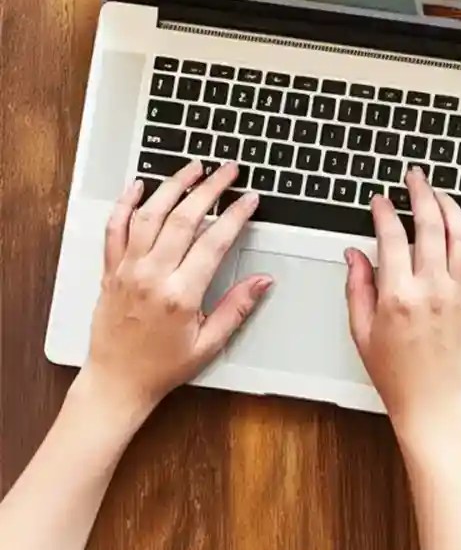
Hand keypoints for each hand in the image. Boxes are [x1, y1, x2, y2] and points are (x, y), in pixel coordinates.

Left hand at [81, 161, 270, 420]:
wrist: (116, 382)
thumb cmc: (162, 367)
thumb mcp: (210, 343)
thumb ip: (237, 307)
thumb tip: (263, 281)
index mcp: (180, 294)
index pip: (213, 241)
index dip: (235, 215)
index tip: (249, 199)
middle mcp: (150, 276)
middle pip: (182, 218)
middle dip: (209, 189)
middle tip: (228, 171)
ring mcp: (126, 270)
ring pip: (149, 215)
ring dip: (172, 186)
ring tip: (192, 168)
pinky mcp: (109, 271)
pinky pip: (114, 229)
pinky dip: (125, 203)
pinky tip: (138, 186)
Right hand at [344, 167, 460, 438]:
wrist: (433, 402)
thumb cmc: (395, 374)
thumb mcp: (362, 331)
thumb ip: (357, 287)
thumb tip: (354, 253)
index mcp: (398, 296)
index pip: (391, 237)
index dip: (384, 212)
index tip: (379, 200)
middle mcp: (432, 289)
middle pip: (430, 225)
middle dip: (421, 193)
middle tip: (414, 176)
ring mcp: (459, 293)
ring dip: (451, 205)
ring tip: (440, 192)